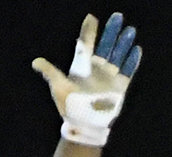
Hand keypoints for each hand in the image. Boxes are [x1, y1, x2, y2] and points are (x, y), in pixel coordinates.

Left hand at [32, 12, 140, 146]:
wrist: (83, 124)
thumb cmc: (69, 106)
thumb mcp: (59, 87)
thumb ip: (50, 72)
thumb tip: (35, 62)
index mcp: (82, 66)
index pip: (87, 44)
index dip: (89, 31)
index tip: (91, 17)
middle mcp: (97, 68)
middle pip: (105, 45)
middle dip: (111, 31)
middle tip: (117, 16)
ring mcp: (109, 76)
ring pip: (118, 54)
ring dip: (123, 43)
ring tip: (129, 30)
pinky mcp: (119, 86)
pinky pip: (128, 70)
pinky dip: (132, 61)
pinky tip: (136, 49)